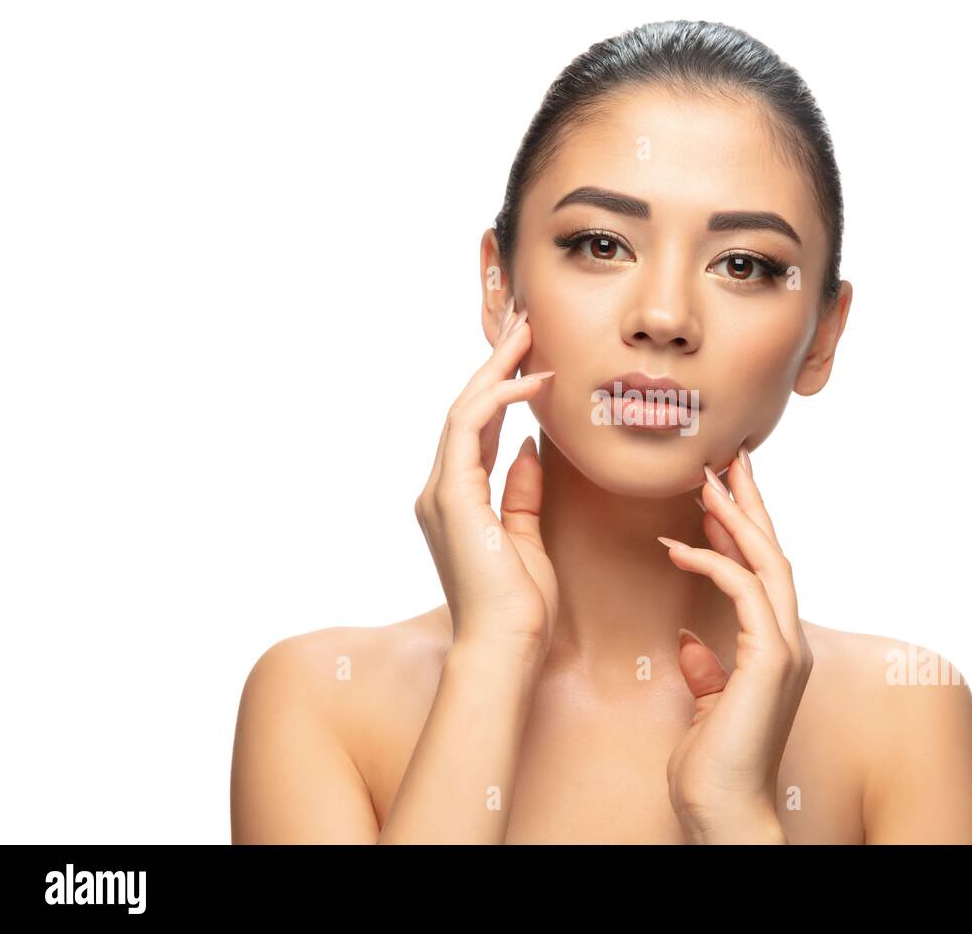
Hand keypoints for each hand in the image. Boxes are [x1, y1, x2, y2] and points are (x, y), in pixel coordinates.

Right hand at [414, 294, 558, 658]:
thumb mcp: (527, 535)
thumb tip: (530, 447)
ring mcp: (441, 493)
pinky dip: (499, 401)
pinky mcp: (452, 496)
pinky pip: (471, 430)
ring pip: (462, 411)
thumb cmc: (520, 604)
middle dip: (495, 366)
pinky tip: (531, 381)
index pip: (477, 431)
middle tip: (524, 326)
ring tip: (527, 335)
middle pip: (465, 411)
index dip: (501, 392)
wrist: (505, 645)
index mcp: (457, 501)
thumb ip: (521, 490)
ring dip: (496, 370)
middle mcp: (440, 491)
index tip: (530, 359)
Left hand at [659, 446, 811, 842]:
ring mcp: (785, 649)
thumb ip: (708, 669)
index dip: (744, 528)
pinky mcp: (771, 661)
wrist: (723, 811)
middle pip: (774, 553)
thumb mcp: (707, 706)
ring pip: (768, 563)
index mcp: (775, 648)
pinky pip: (744, 593)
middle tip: (727, 459)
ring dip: (736, 517)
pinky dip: (713, 562)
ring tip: (707, 480)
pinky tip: (678, 545)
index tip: (723, 491)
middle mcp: (788, 641)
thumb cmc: (713, 766)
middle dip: (750, 503)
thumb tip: (691, 641)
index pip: (763, 572)